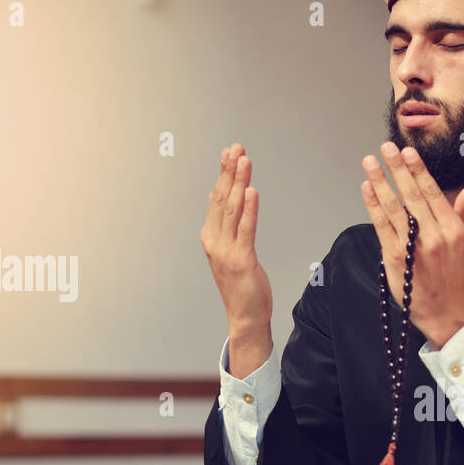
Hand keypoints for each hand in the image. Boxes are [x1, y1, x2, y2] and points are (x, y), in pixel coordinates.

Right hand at [200, 143, 272, 334]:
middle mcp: (215, 241)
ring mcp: (226, 251)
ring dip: (239, 183)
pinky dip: (249, 209)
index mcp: (211, 237)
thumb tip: (220, 194)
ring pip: (233, 209)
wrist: (245, 316)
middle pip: (223, 198)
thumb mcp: (229, 250)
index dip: (224, 173)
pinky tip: (252, 191)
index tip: (230, 152)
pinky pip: (246, 229)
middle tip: (236, 148)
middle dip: (230, 171)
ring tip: (244, 160)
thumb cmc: (241, 285)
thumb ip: (225, 223)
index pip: (217, 198)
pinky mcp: (242, 260)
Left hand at [360, 142, 463, 348]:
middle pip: (410, 195)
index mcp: (453, 230)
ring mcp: (412, 248)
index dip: (417, 170)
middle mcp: (432, 236)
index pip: (431, 192)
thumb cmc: (462, 280)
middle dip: (396, 169)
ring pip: (393, 208)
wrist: (448, 315)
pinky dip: (373, 207)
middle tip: (385, 148)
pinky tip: (367, 189)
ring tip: (369, 162)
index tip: (407, 152)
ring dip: (379, 182)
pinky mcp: (396, 259)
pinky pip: (382, 227)